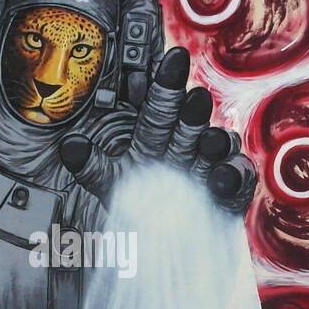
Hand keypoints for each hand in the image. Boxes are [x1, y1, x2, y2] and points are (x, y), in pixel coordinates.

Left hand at [59, 47, 257, 214]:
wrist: (159, 250)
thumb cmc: (134, 212)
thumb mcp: (108, 186)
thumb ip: (90, 166)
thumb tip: (69, 145)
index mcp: (154, 139)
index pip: (158, 106)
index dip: (163, 83)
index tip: (169, 59)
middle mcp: (183, 148)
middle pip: (189, 121)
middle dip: (192, 107)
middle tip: (194, 94)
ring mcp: (208, 168)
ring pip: (218, 145)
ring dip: (215, 141)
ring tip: (208, 140)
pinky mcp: (230, 192)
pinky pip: (238, 178)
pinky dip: (233, 176)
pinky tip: (222, 179)